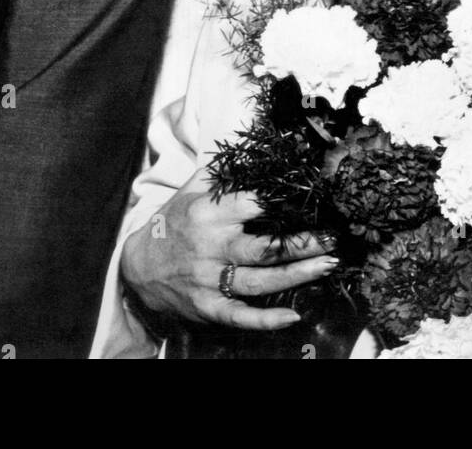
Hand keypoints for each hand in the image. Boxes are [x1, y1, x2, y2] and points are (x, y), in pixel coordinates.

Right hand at [120, 167, 337, 331]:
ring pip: (261, 281)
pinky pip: (241, 316)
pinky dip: (266, 320)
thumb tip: (252, 150)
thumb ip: (219, 175)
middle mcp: (211, 247)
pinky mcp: (209, 308)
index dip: (281, 202)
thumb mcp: (189, 192)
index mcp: (207, 214)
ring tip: (329, 264)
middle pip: (265, 247)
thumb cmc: (171, 225)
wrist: (137, 269)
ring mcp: (210, 281)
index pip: (251, 205)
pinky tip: (293, 316)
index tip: (310, 199)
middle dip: (304, 243)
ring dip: (298, 275)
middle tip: (334, 238)